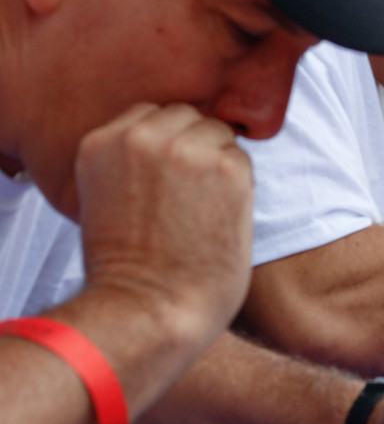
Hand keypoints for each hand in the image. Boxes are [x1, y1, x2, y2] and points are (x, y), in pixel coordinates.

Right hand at [74, 104, 254, 346]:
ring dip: (217, 163)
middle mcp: (141, 136)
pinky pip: (242, 160)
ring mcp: (186, 149)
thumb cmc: (128, 267)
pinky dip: (238, 185)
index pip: (150, 115)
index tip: (167, 178)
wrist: (148, 308)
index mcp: (102, 142)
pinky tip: (217, 219)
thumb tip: (171, 139)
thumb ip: (131, 161)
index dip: (165, 144)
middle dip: (193, 146)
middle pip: (187, 117)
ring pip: (218, 133)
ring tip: (201, 209)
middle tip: (189, 195)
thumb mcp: (106, 197)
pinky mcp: (226, 168)